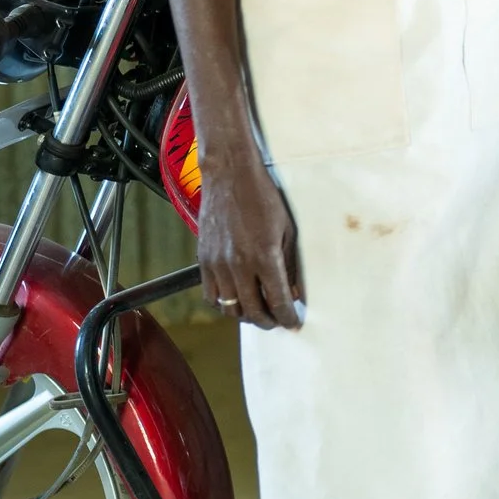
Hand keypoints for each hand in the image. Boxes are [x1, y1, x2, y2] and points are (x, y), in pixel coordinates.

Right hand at [198, 153, 303, 328]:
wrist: (230, 175)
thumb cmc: (263, 197)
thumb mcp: (287, 229)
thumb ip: (290, 264)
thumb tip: (294, 292)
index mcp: (264, 257)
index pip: (277, 301)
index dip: (287, 317)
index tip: (293, 322)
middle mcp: (239, 265)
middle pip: (253, 311)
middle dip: (268, 321)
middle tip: (277, 320)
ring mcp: (218, 264)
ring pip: (230, 308)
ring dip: (245, 315)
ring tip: (258, 311)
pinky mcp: (204, 260)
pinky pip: (211, 295)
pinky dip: (224, 304)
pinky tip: (236, 299)